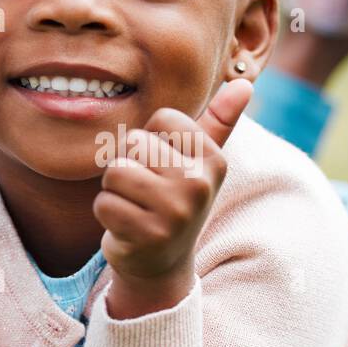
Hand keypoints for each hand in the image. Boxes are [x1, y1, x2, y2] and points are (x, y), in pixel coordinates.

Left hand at [94, 77, 252, 318]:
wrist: (162, 262)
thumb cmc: (174, 199)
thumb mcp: (197, 161)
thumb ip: (218, 121)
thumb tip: (243, 84)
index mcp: (213, 159)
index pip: (162, 118)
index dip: (151, 140)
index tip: (163, 166)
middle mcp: (200, 183)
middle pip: (134, 143)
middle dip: (128, 165)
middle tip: (145, 191)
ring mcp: (177, 211)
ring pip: (115, 171)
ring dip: (114, 190)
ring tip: (134, 207)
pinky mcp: (149, 235)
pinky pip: (104, 203)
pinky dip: (107, 214)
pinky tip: (127, 227)